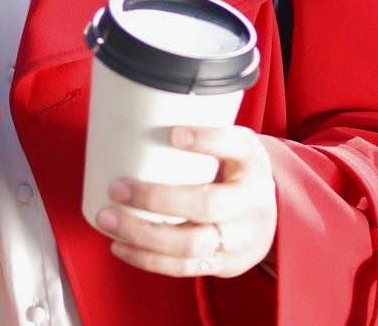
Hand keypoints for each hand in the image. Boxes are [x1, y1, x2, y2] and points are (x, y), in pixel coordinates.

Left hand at [96, 124, 277, 278]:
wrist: (268, 220)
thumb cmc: (236, 174)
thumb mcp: (232, 146)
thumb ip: (200, 133)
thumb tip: (139, 109)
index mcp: (252, 161)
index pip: (236, 146)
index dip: (208, 140)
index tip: (174, 132)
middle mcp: (251, 202)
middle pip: (207, 205)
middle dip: (157, 199)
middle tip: (118, 187)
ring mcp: (238, 239)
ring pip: (191, 244)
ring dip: (143, 234)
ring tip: (108, 219)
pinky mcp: (223, 264)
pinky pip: (184, 268)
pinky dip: (148, 259)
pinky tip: (121, 245)